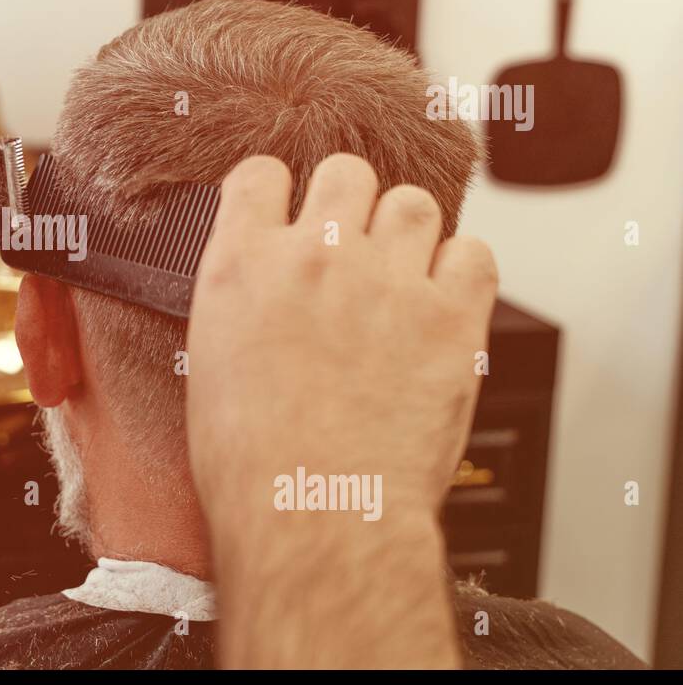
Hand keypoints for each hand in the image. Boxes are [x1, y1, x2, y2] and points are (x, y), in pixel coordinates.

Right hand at [187, 153, 497, 524]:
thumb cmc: (252, 464)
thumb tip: (263, 292)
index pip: (260, 175)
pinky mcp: (450, 317)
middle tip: (351, 242)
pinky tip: (443, 300)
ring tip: (401, 271)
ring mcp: (387, 280)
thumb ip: (240, 305)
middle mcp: (316, 256)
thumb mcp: (209, 365)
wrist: (314, 512)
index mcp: (242, 265)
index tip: (286, 208)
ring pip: (414, 202)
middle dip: (349, 200)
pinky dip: (463, 269)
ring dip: (407, 230)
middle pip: (346, 171)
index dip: (276, 189)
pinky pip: (475, 253)